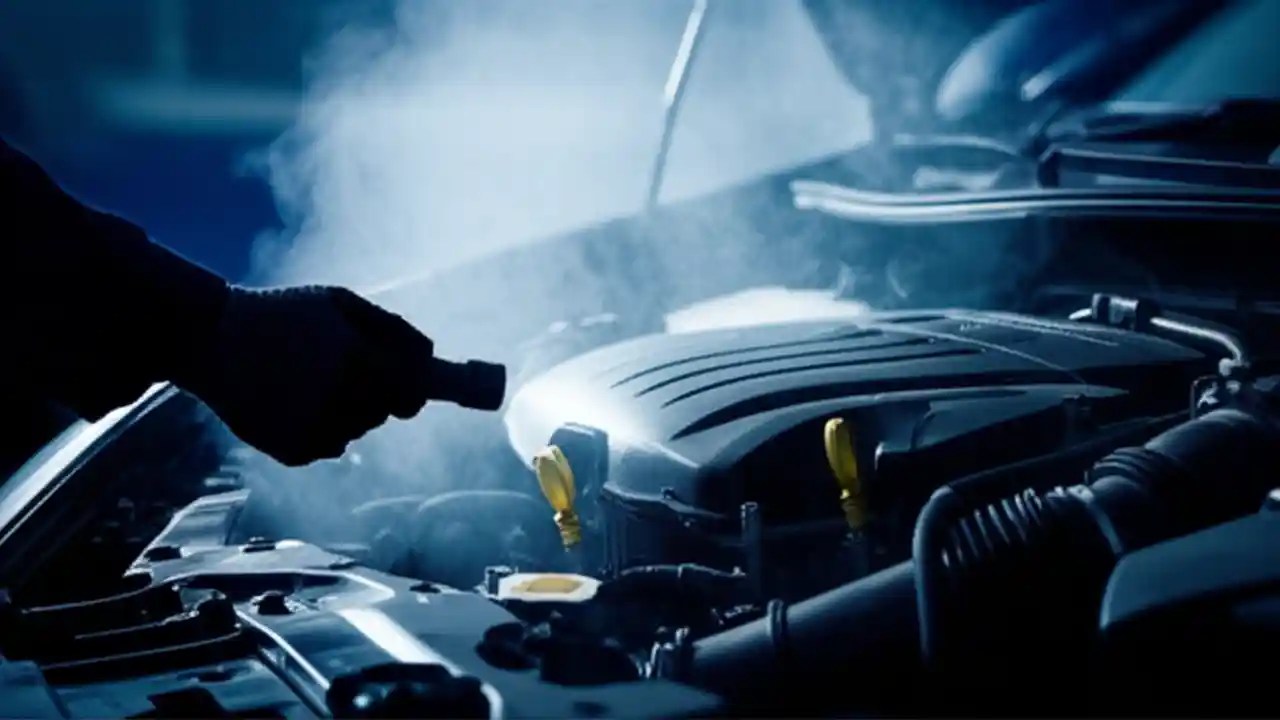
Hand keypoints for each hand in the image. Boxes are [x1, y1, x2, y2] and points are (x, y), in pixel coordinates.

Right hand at [178, 286, 434, 465]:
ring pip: (357, 429)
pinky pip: (330, 444)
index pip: (412, 389)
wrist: (211, 339)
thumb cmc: (283, 314)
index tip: (410, 384)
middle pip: (384, 412)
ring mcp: (314, 430)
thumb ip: (391, 328)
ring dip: (347, 409)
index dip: (415, 386)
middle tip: (340, 367)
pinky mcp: (293, 451)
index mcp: (354, 359)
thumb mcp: (339, 302)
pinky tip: (289, 401)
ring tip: (306, 380)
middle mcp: (337, 400)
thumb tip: (431, 358)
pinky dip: (320, 426)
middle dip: (375, 392)